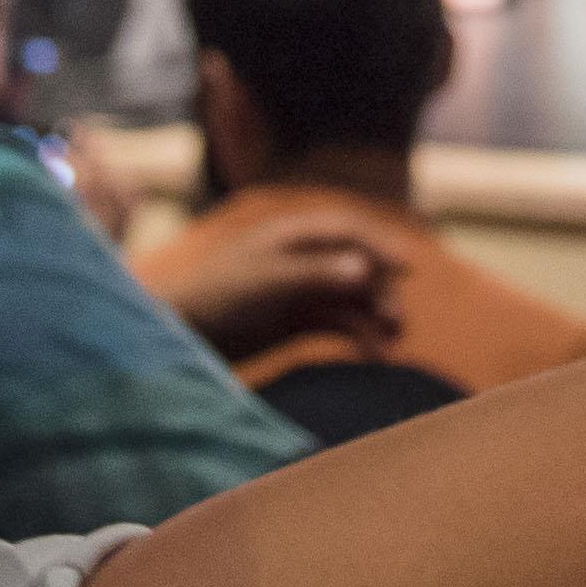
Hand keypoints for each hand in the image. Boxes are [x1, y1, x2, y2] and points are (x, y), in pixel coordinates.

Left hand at [149, 207, 407, 361]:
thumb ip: (314, 274)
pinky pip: (339, 324)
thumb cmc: (214, 298)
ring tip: (392, 345)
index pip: (348, 230)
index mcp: (290, 235)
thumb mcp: (266, 282)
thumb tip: (363, 268)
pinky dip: (359, 337)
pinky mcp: (294, 322)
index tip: (409, 267)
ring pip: (353, 298)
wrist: (176, 337)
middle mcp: (299, 259)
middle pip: (357, 266)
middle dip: (381, 291)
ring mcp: (298, 291)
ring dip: (375, 317)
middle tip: (396, 321)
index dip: (381, 244)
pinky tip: (374, 356)